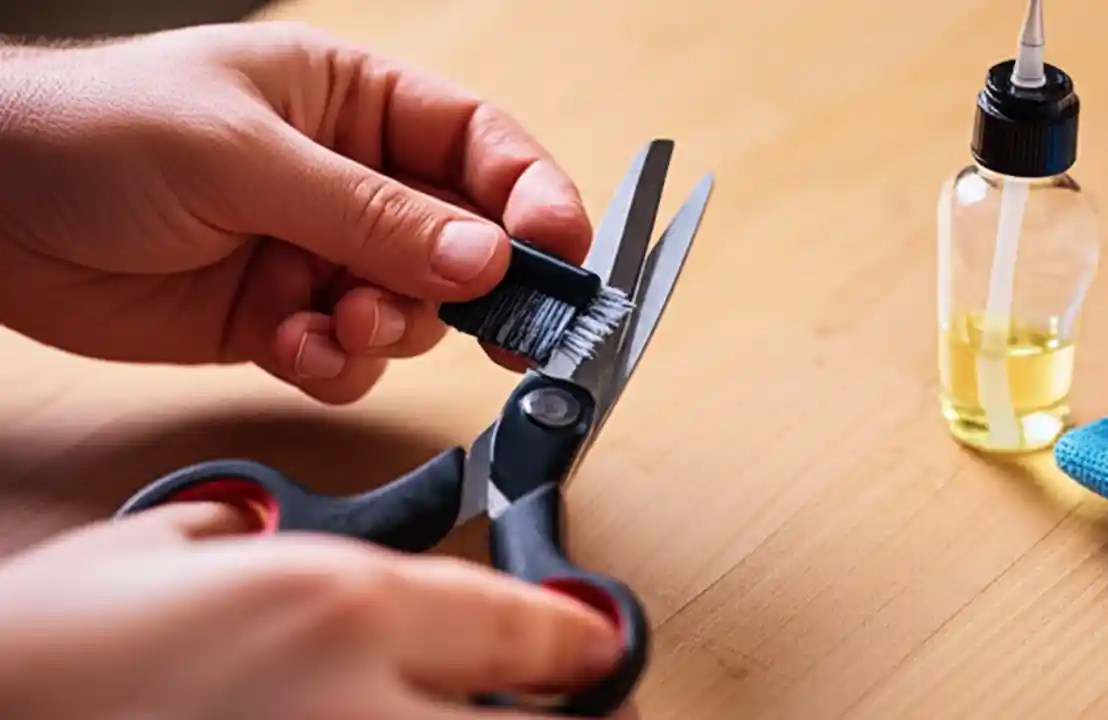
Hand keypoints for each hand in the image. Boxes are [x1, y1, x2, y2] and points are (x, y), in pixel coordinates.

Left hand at [0, 22, 591, 402]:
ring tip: (335, 322)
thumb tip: (485, 260)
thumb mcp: (246, 158)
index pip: (480, 145)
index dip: (532, 196)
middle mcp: (352, 180)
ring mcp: (319, 252)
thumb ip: (372, 216)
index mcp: (355, 103)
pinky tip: (296, 349)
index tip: (561, 254)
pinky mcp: (282, 318)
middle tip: (496, 329)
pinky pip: (349, 353)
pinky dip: (336, 363)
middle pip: (464, 240)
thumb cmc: (100, 133)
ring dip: (389, 328)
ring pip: (411, 310)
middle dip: (473, 287)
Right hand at [0, 503, 632, 718]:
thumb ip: (258, 542)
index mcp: (336, 610)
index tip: (596, 640)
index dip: (583, 634)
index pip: (529, 623)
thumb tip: (283, 545)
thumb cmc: (37, 657)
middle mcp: (362, 714)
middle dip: (581, 719)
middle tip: (584, 709)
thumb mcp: (158, 557)